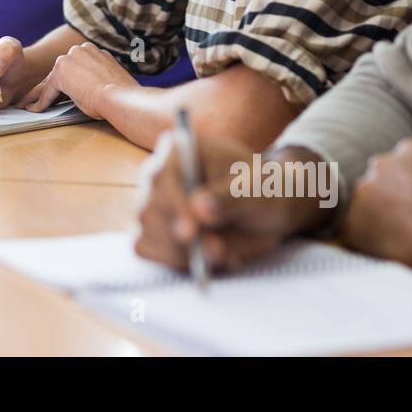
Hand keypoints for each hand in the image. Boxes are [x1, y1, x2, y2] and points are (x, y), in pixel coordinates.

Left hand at [19, 41, 136, 118]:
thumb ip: (97, 77)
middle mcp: (80, 50)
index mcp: (94, 51)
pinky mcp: (60, 73)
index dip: (66, 81)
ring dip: (40, 94)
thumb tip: (90, 87)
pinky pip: (48, 90)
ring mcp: (70, 59)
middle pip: (60, 71)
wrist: (120, 98)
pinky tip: (33, 109)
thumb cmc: (121, 95)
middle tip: (36, 97)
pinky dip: (40, 101)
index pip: (74, 68)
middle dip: (50, 85)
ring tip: (29, 104)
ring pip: (52, 80)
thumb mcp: (108, 80)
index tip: (61, 89)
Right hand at [135, 138, 326, 271]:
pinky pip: (149, 249)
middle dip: (177, 236)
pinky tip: (208, 259)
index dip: (172, 204)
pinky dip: (177, 261)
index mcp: (179, 150)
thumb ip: (229, 197)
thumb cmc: (259, 188)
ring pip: (147, 233)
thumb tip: (199, 209)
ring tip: (223, 252)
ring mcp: (154, 205)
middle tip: (214, 249)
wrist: (265, 210)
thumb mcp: (255, 188)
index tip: (191, 231)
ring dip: (182, 253)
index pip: (161, 175)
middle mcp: (159, 176)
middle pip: (148, 209)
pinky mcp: (156, 231)